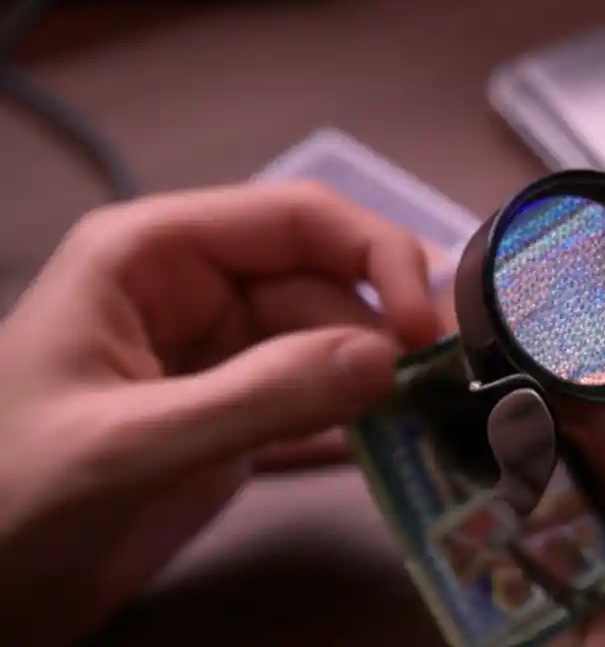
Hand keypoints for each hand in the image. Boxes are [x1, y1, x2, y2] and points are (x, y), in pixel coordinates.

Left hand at [0, 183, 440, 644]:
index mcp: (155, 255)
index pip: (295, 218)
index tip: (424, 326)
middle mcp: (194, 291)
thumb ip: (260, 397)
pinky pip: (314, 402)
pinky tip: (400, 448)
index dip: (374, 255)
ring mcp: (216, 357)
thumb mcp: (132, 444)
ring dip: (382, 382)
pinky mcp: (232, 417)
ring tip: (437, 422)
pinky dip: (357, 424)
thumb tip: (387, 359)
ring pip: (329, 345)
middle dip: (385, 332)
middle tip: (450, 389)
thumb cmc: (15, 498)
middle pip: (324, 285)